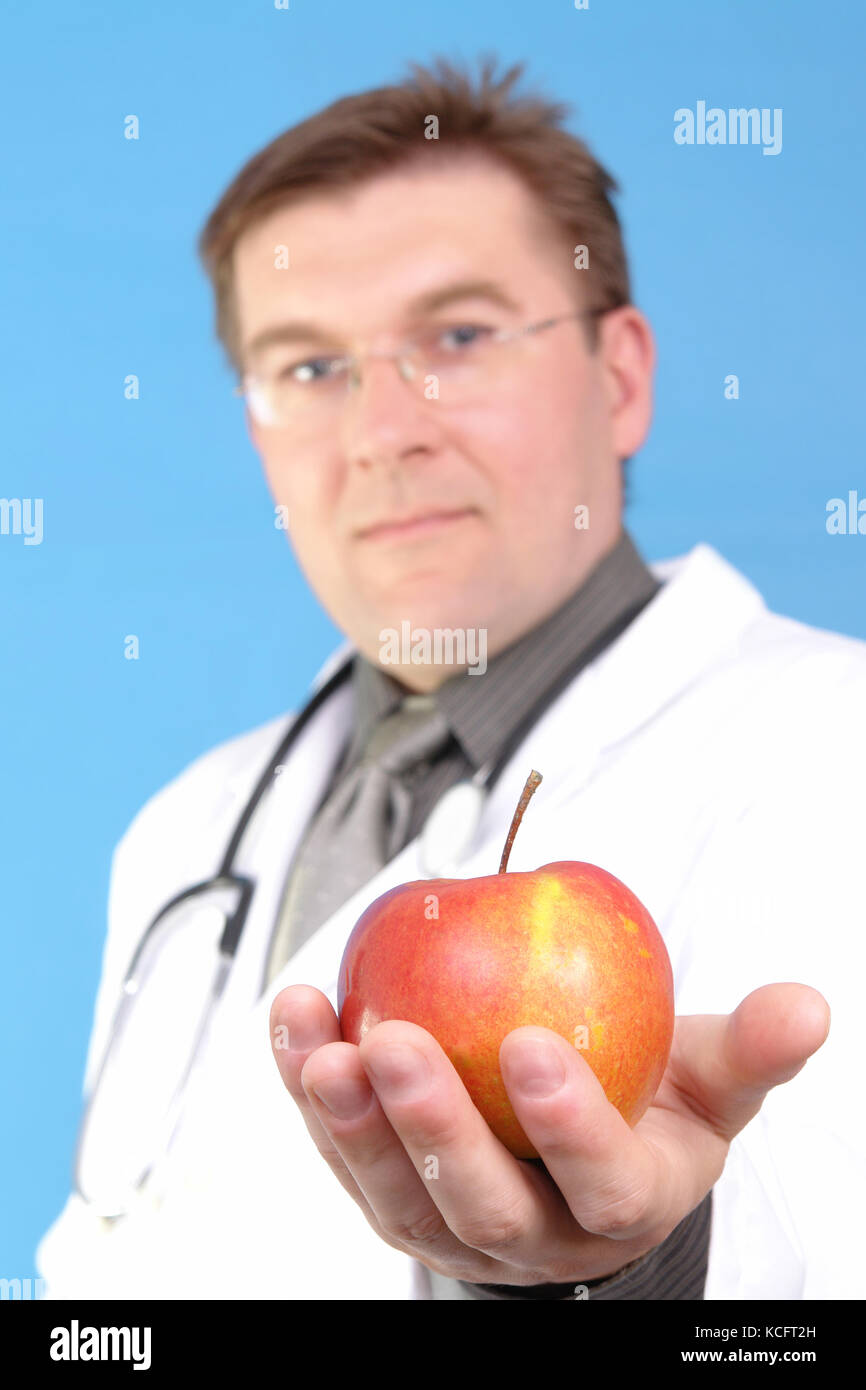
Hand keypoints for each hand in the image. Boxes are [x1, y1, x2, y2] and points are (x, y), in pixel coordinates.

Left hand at [269, 982, 828, 1286]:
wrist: (582, 1139)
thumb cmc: (652, 1099)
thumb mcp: (708, 1078)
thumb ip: (749, 1048)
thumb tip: (806, 1005)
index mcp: (622, 1202)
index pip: (599, 1181)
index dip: (567, 1125)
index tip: (531, 1046)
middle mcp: (533, 1235)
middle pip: (481, 1202)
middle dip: (436, 1128)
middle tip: (398, 1043)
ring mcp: (453, 1224)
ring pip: (395, 1193)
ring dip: (352, 1121)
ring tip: (324, 1046)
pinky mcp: (392, 1195)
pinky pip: (344, 1151)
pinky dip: (308, 1090)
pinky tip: (295, 1018)